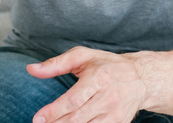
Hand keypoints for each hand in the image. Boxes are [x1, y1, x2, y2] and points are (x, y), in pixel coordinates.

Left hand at [27, 47, 147, 122]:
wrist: (141, 78)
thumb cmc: (107, 65)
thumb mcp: (82, 57)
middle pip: (78, 118)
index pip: (73, 100)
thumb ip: (56, 64)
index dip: (54, 112)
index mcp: (99, 78)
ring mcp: (116, 114)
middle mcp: (109, 97)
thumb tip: (31, 69)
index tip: (38, 119)